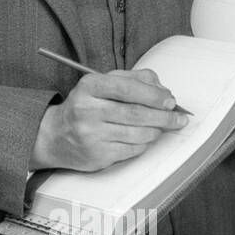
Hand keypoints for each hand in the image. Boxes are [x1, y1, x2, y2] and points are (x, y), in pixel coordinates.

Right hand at [31, 69, 187, 171]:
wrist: (55, 136)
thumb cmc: (86, 106)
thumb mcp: (102, 84)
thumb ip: (133, 79)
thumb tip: (163, 91)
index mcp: (89, 86)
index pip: (126, 88)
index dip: (153, 95)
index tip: (170, 100)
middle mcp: (87, 110)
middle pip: (136, 113)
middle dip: (164, 116)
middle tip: (179, 117)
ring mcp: (91, 135)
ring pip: (138, 133)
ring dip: (157, 130)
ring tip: (162, 126)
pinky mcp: (98, 155)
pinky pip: (133, 149)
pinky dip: (145, 143)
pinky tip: (144, 138)